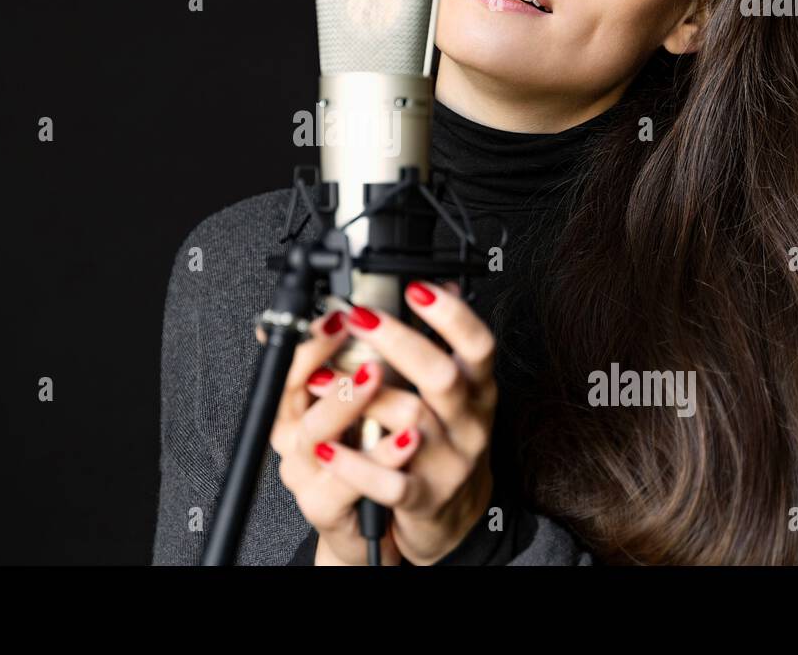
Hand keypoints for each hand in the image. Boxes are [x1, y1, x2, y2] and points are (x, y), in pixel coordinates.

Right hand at [260, 308, 422, 564]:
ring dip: (348, 403)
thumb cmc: (363, 456)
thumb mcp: (360, 401)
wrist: (374, 526)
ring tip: (376, 377)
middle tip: (358, 332)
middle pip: (294, 394)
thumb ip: (366, 353)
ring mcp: (308, 475)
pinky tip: (407, 440)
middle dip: (325, 359)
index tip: (339, 313)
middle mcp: (295, 438)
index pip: (288, 363)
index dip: (311, 338)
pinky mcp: (330, 509)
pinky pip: (352, 483)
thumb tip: (386, 298)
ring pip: (316, 436)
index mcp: (296, 407)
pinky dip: (381, 459)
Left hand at [325, 281, 497, 564]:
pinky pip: (390, 482)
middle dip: (397, 340)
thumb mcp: (452, 390)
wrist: (451, 512)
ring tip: (320, 377)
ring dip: (361, 396)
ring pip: (412, 421)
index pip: (478, 345)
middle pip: (442, 375)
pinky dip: (355, 464)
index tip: (417, 288)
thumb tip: (435, 284)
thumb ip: (441, 341)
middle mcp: (469, 422)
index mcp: (477, 389)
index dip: (452, 315)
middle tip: (358, 317)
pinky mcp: (425, 498)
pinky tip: (326, 446)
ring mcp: (450, 461)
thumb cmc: (442, 440)